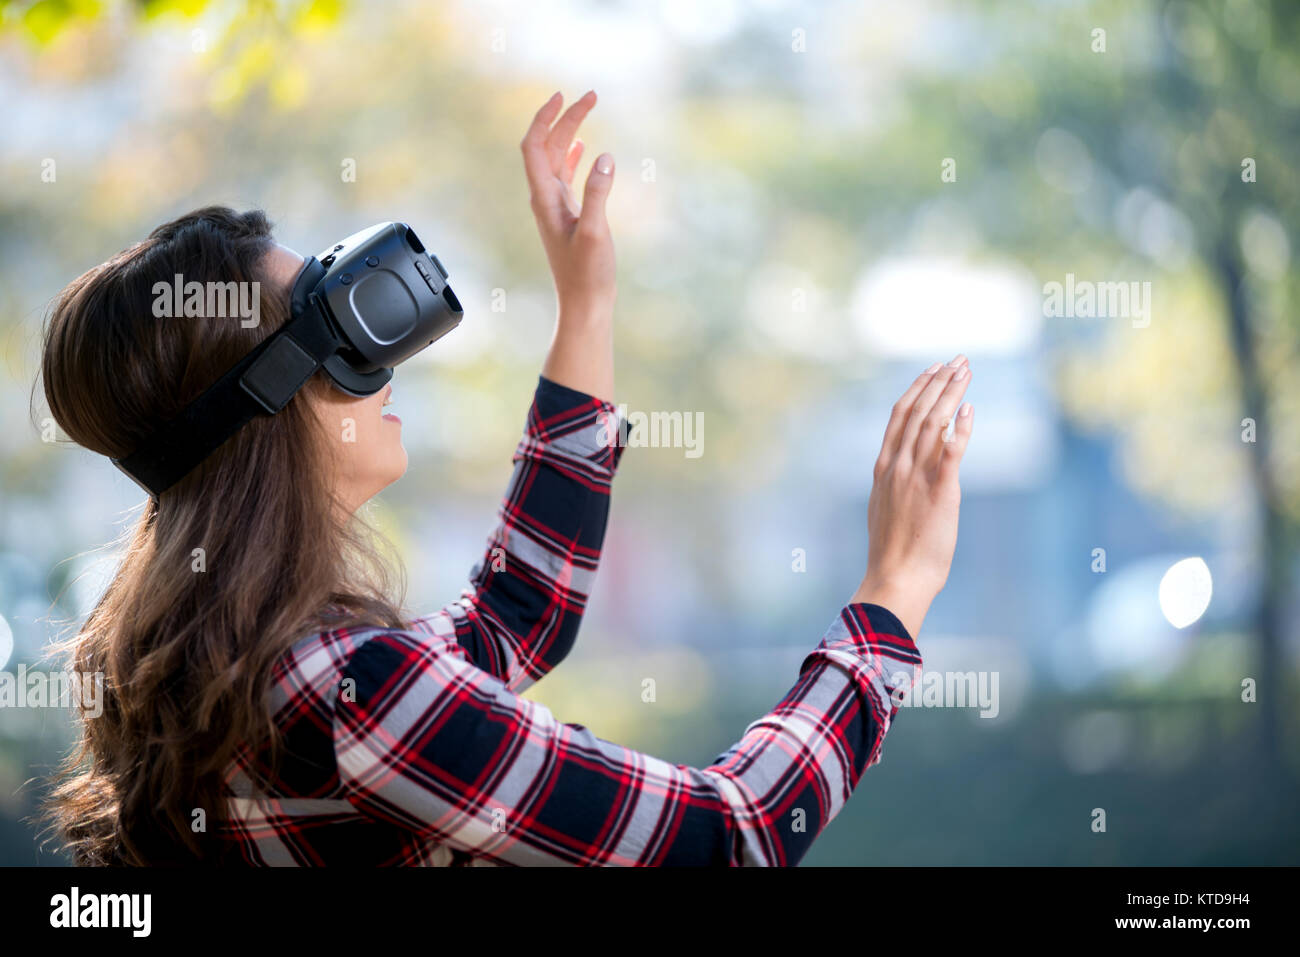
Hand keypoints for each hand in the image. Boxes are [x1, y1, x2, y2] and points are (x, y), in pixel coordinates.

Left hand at [520, 90, 615, 322]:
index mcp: (545, 199)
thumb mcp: (596, 232)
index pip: (535, 147)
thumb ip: (598, 194)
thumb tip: (604, 157)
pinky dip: (574, 157)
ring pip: (559, 159)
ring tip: (588, 109)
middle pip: (549, 147)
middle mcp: (546, 199)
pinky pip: (566, 177)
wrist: (584, 305)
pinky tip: (584, 148)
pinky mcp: (569, 216)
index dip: (544, 118)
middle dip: (566, 118)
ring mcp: (556, 207)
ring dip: (571, 133)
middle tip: (591, 95)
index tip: (563, 96)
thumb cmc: (588, 275)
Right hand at [851, 355, 974, 637]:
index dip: (917, 389)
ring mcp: (916, 476)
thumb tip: (904, 474)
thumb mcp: (886, 509)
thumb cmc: (894, 552)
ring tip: (965, 371)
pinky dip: (960, 427)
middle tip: (957, 359)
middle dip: (938, 381)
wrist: (896, 577)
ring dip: (951, 394)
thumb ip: (895, 485)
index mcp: (884, 468)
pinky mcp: (939, 490)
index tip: (933, 369)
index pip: (899, 416)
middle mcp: (898, 466)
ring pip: (933, 423)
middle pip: (918, 411)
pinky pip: (951, 450)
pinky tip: (970, 408)